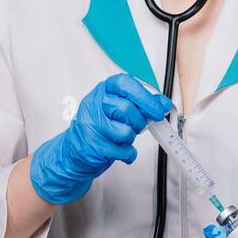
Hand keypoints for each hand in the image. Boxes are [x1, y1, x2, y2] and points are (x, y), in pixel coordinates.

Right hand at [30, 73, 172, 204]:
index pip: (126, 84)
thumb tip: (162, 104)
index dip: (145, 97)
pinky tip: (120, 150)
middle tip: (136, 126)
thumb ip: (141, 103)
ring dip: (130, 139)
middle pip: (127, 109)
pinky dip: (127, 153)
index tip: (158, 108)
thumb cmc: (99, 126)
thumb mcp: (118, 108)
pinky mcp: (93, 145)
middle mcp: (94, 104)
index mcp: (103, 90)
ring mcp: (91, 125)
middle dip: (139, 122)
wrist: (75, 150)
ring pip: (125, 131)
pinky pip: (122, 150)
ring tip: (121, 137)